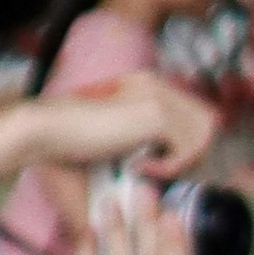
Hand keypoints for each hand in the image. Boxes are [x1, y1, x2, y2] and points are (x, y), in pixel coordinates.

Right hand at [13, 71, 220, 185]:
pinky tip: (136, 168)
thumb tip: (185, 164)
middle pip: (210, 123)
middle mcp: (157, 84)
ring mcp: (158, 96)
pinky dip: (168, 167)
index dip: (190, 146)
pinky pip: (188, 147)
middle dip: (193, 154)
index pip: (198, 115)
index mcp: (148, 85)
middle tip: (159, 170)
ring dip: (182, 160)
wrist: (44, 131)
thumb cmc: (71, 141)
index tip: (165, 167)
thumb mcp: (121, 138)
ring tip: (147, 168)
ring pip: (206, 134)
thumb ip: (152, 141)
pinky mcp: (155, 114)